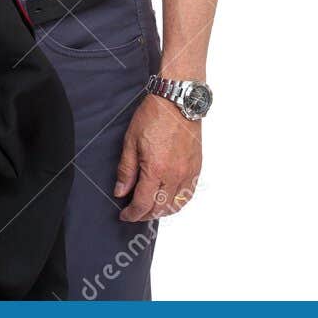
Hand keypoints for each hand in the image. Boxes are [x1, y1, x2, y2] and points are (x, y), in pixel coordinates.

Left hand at [114, 94, 202, 220]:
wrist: (177, 102)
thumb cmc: (153, 117)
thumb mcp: (130, 142)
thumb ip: (126, 170)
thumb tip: (120, 191)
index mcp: (156, 170)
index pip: (143, 203)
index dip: (132, 213)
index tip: (124, 215)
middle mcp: (175, 175)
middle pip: (160, 208)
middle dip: (145, 214)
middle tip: (134, 213)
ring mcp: (188, 173)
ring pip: (177, 205)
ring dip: (162, 211)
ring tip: (150, 209)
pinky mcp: (196, 168)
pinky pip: (189, 194)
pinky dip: (178, 202)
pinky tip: (169, 200)